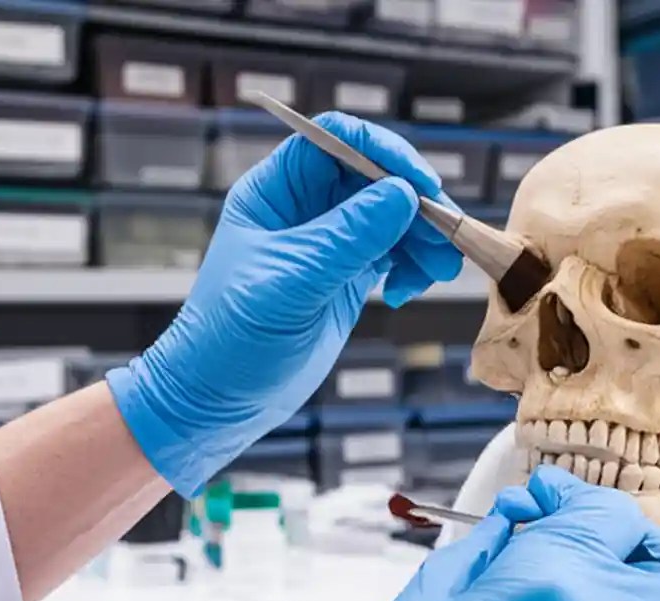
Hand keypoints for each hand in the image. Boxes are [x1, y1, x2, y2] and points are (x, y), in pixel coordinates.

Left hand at [107, 113, 461, 496]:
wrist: (217, 401)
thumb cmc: (230, 341)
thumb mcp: (291, 284)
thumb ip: (346, 238)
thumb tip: (402, 194)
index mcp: (276, 192)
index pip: (336, 141)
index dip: (383, 152)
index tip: (419, 185)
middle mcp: (304, 208)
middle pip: (375, 176)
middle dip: (414, 202)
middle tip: (442, 239)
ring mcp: (329, 241)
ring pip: (392, 215)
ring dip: (422, 237)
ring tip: (435, 272)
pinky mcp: (347, 276)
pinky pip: (394, 251)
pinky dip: (413, 264)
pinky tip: (407, 290)